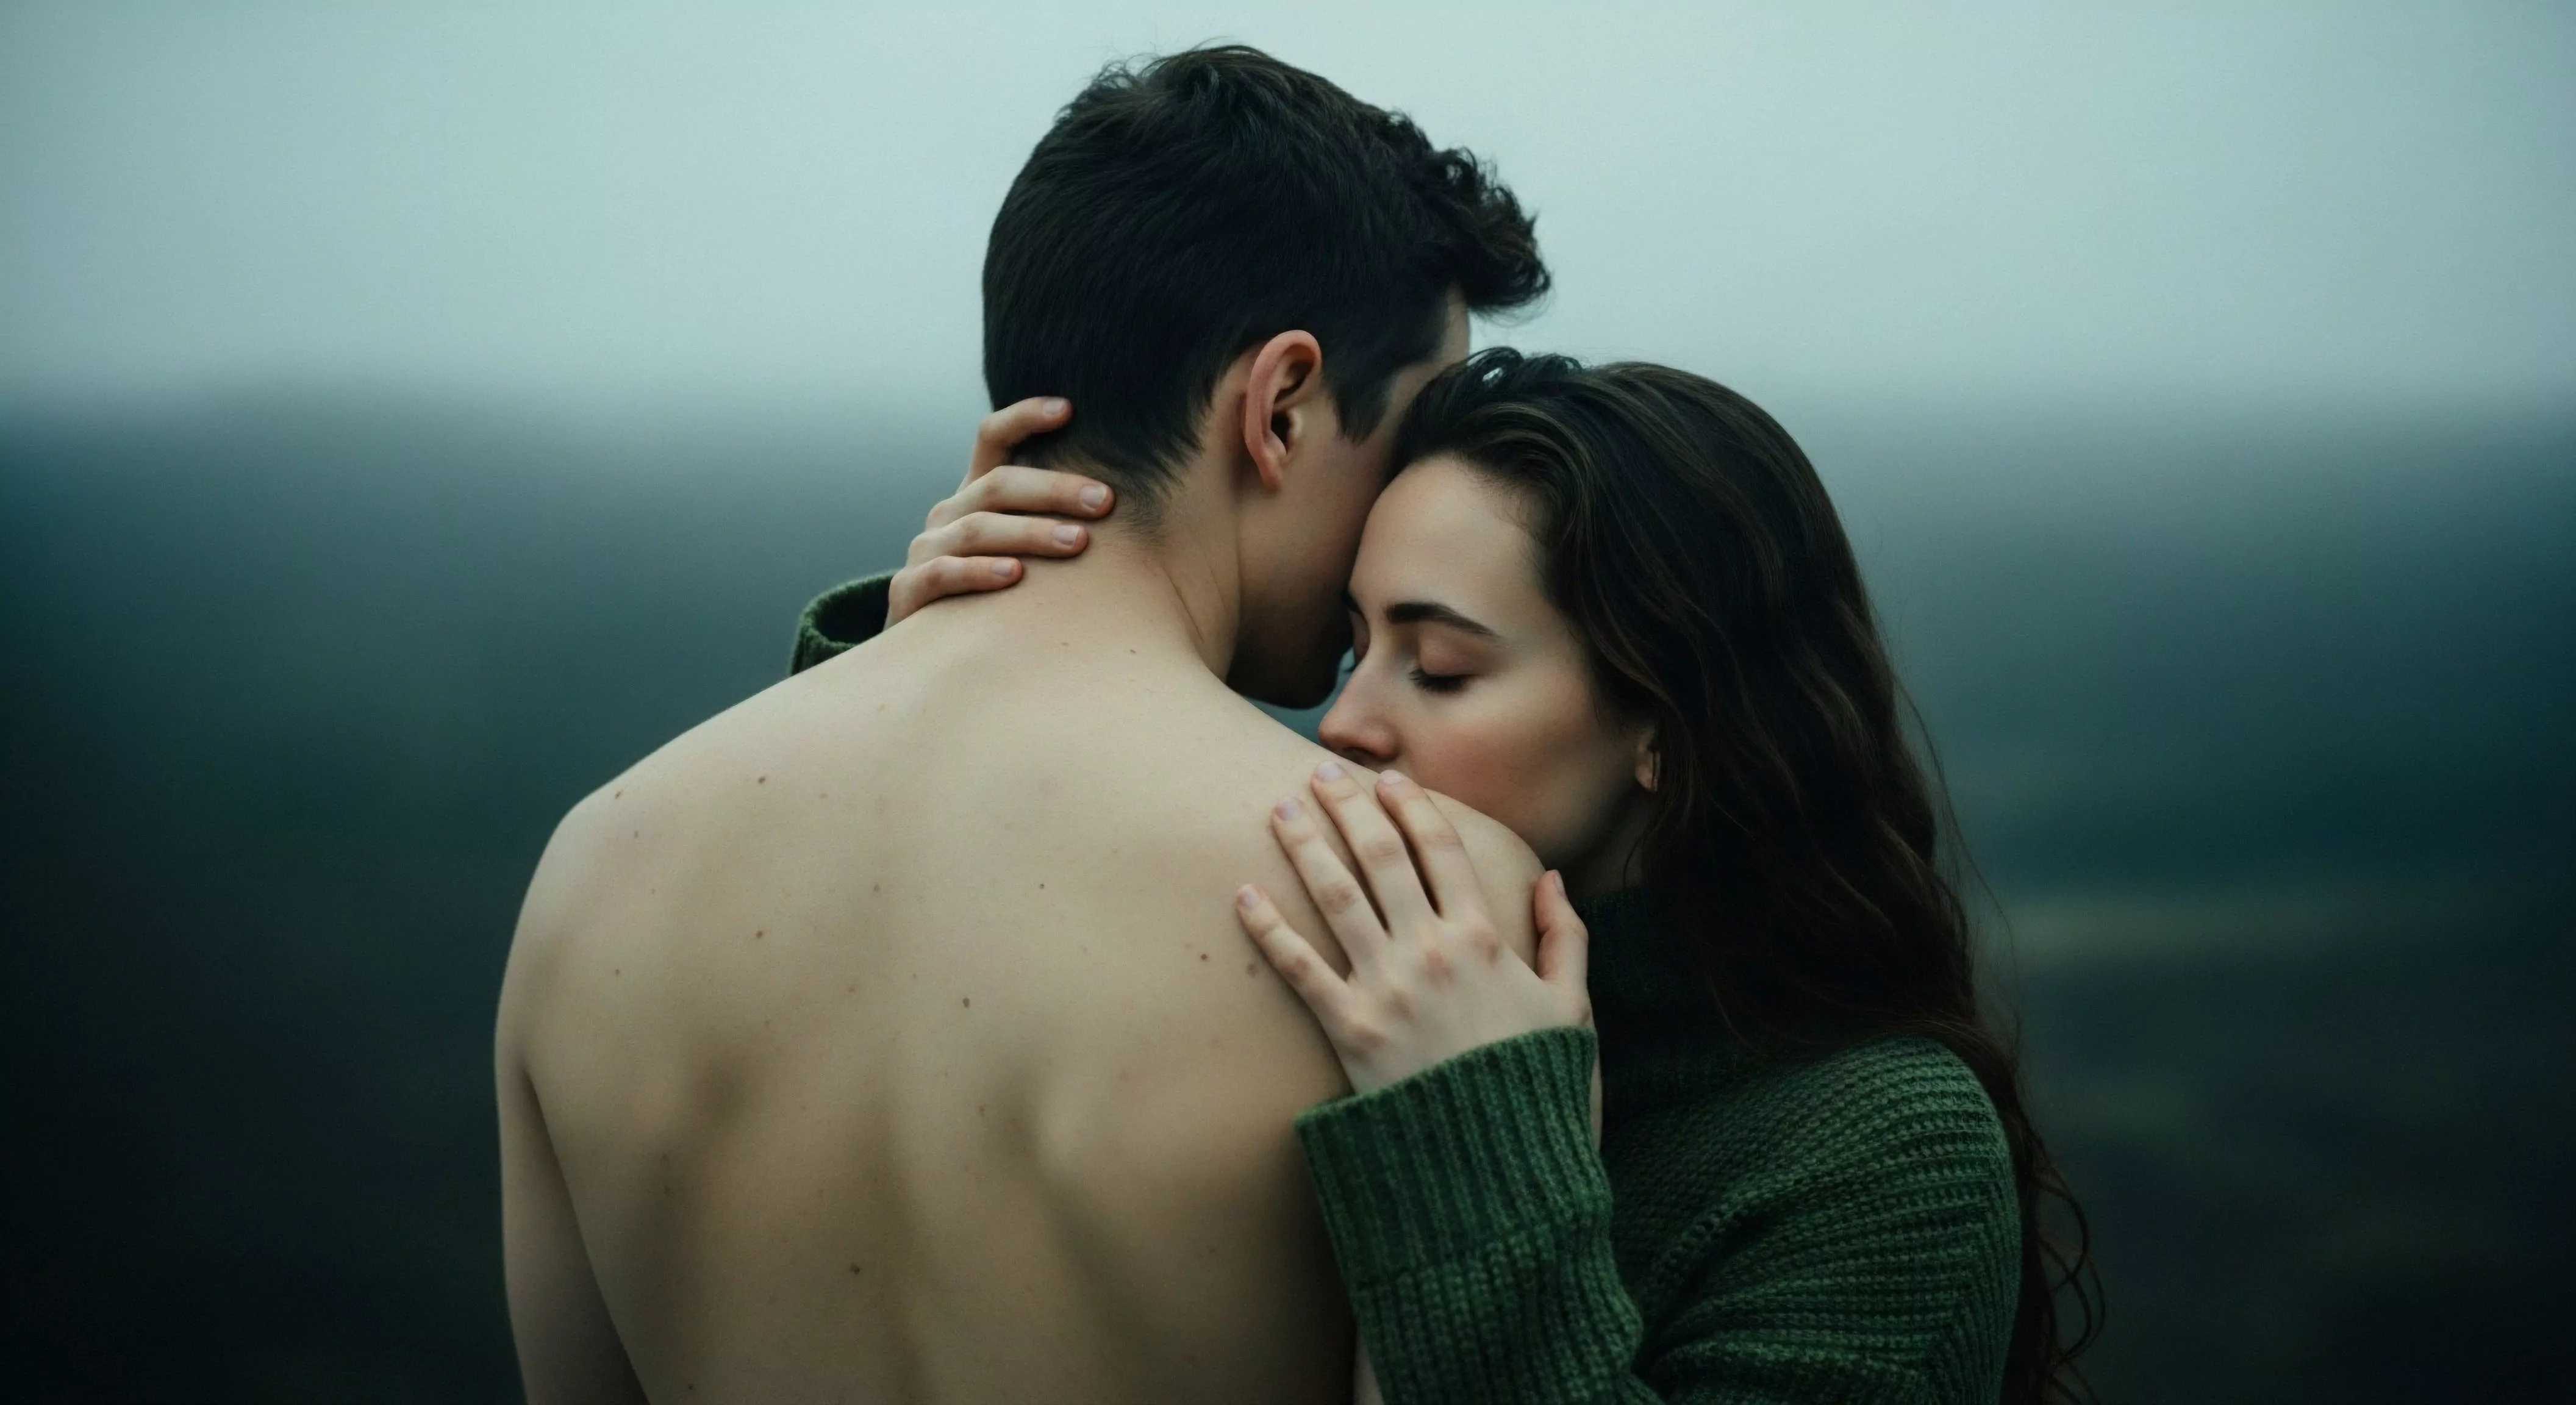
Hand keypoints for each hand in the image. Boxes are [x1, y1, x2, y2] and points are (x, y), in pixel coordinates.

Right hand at [885, 396, 1111, 625]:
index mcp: (975, 493)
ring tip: (1077, 542)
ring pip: (978, 529)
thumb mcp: (1023, 548)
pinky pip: (944, 574)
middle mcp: (949, 513)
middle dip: (1054, 490)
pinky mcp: (909, 590)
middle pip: (998, 484)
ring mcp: (926, 549)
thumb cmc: (999, 593)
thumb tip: (1123, 500)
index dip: (1025, 417)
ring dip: (1031, 533)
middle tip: (1104, 502)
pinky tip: (1014, 575)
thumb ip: (1057, 520)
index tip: (1068, 409)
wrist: (932, 648)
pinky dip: (979, 573)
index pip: (993, 437)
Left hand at [1235, 762, 1594, 1097]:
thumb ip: (1565, 938)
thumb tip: (1550, 878)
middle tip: (1319, 774)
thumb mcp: (1573, 1011)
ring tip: (1278, 810)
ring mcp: (1386, 989)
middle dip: (1348, 808)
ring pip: (1336, 897)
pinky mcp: (1349, 1031)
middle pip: (1380, 858)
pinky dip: (1268, 929)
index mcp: (1484, 940)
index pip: (1441, 851)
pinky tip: (1243, 895)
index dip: (1414, 807)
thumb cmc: (1541, 1092)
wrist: (1502, 1170)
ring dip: (1305, 846)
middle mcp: (1430, 952)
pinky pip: (1299, 969)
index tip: (1390, 779)